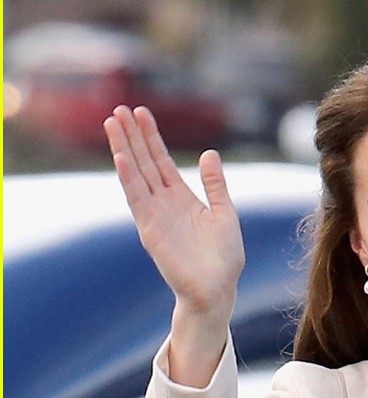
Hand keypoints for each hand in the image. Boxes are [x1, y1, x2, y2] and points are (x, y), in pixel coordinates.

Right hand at [103, 105, 244, 315]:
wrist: (218, 289)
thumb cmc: (224, 258)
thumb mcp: (224, 213)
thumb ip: (215, 185)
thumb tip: (209, 153)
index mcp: (182, 198)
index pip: (161, 161)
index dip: (151, 137)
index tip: (141, 113)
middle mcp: (164, 204)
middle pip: (144, 162)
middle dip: (132, 136)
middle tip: (120, 109)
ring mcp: (155, 216)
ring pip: (136, 175)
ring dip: (123, 149)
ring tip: (112, 123)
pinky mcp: (151, 231)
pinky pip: (137, 200)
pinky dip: (129, 178)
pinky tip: (120, 158)